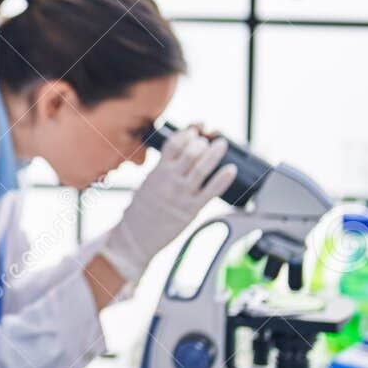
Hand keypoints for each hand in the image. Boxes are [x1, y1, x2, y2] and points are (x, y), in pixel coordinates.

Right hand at [99, 127, 236, 282]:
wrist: (135, 238)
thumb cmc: (139, 212)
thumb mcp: (147, 183)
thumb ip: (161, 170)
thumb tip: (175, 157)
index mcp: (157, 171)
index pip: (174, 143)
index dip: (187, 133)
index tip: (194, 129)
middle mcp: (170, 180)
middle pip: (190, 152)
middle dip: (201, 142)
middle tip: (207, 140)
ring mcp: (181, 194)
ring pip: (202, 167)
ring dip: (214, 153)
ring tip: (221, 144)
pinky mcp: (191, 209)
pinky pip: (211, 191)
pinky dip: (223, 178)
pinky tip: (231, 170)